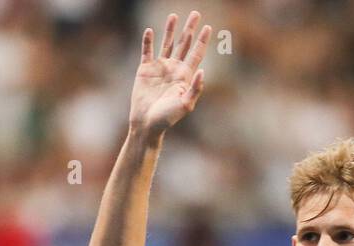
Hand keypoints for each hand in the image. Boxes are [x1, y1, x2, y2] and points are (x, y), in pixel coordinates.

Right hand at [129, 12, 210, 141]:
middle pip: (184, 44)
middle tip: (195, 13)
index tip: (208, 27)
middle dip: (190, 29)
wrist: (147, 123)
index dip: (202, 40)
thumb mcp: (186, 105)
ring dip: (171, 30)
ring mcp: (159, 68)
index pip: (196, 53)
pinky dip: (148, 41)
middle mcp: (174, 69)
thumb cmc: (168, 118)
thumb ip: (195, 89)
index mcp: (185, 76)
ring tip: (174, 16)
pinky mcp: (145, 69)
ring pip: (167, 43)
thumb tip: (203, 71)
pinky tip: (150, 30)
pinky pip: (147, 51)